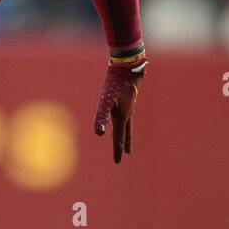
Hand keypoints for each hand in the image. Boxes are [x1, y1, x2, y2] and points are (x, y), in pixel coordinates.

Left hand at [93, 49, 146, 163]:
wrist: (128, 66)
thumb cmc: (115, 83)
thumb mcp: (106, 101)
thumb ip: (101, 117)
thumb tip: (99, 134)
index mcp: (122, 117)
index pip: (119, 138)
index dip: (117, 150)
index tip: (118, 162)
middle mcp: (127, 114)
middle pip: (125, 134)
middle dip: (123, 145)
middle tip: (124, 155)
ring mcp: (129, 106)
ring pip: (128, 125)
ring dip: (126, 135)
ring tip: (127, 143)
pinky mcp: (128, 99)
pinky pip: (127, 115)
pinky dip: (125, 122)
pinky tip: (124, 118)